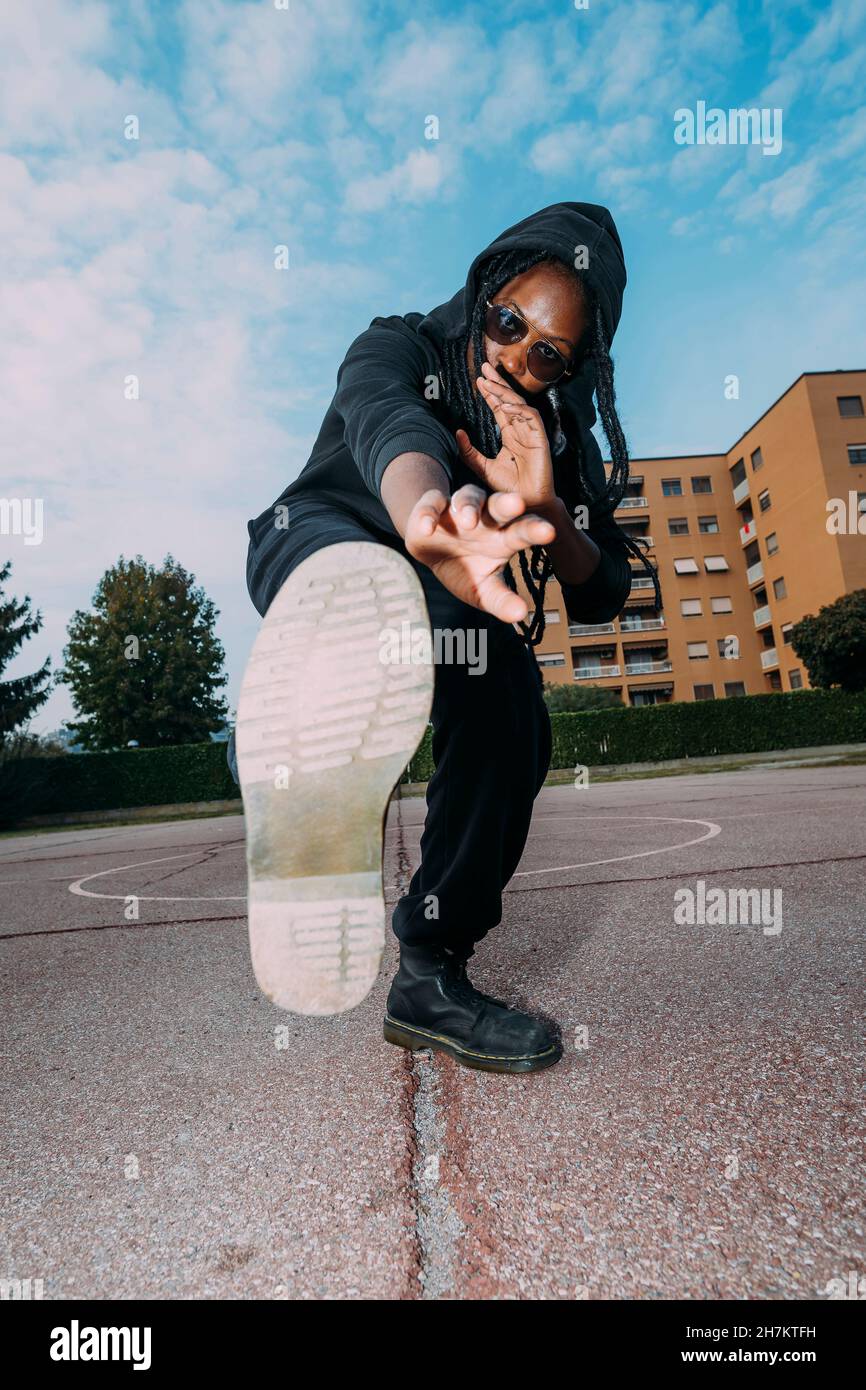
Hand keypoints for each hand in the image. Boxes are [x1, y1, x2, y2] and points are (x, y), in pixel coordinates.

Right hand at [404, 484, 554, 623]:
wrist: (431, 553)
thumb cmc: (464, 569)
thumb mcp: (482, 590)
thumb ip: (501, 601)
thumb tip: (520, 615)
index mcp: (504, 537)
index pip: (523, 531)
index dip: (535, 530)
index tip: (549, 532)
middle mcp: (486, 519)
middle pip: (500, 506)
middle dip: (507, 504)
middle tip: (517, 504)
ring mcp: (460, 509)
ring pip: (468, 497)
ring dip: (469, 506)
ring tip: (468, 521)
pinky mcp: (433, 506)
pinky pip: (432, 503)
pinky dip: (429, 513)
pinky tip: (428, 526)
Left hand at [455, 361, 555, 508]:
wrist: (524, 505)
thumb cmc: (507, 489)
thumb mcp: (482, 468)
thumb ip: (469, 451)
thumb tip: (457, 432)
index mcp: (510, 434)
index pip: (500, 407)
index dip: (490, 393)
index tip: (478, 380)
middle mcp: (522, 430)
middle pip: (510, 400)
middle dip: (498, 383)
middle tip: (485, 368)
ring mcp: (532, 434)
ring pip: (520, 405)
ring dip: (505, 393)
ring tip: (490, 383)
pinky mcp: (541, 441)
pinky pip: (532, 419)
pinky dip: (519, 410)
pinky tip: (505, 406)